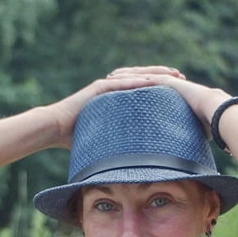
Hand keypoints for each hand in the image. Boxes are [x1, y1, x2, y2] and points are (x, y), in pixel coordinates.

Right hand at [45, 66, 185, 147]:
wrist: (56, 128)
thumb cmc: (77, 137)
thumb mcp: (105, 139)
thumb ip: (119, 143)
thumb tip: (135, 162)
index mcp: (116, 97)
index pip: (142, 86)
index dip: (160, 85)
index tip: (179, 87)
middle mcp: (112, 88)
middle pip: (142, 77)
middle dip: (162, 75)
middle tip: (181, 76)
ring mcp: (105, 86)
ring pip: (134, 76)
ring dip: (153, 74)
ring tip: (171, 75)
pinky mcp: (98, 89)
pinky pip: (119, 84)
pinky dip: (134, 83)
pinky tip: (148, 82)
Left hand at [112, 67, 232, 132]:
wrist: (216, 113)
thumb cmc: (209, 124)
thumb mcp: (191, 130)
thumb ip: (184, 137)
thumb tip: (183, 156)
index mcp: (171, 94)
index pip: (149, 88)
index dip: (135, 88)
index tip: (121, 92)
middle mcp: (167, 85)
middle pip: (141, 79)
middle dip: (125, 79)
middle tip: (109, 81)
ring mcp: (167, 81)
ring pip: (140, 75)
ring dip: (123, 76)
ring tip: (109, 77)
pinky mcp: (166, 82)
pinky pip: (143, 77)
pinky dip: (129, 78)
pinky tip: (117, 79)